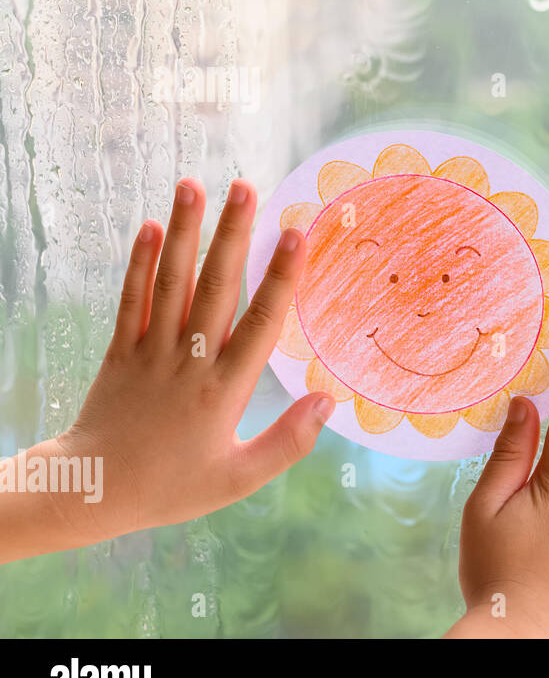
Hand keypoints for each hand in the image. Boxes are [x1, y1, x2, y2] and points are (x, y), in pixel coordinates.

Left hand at [0, 178, 332, 561]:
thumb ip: (287, 443)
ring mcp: (150, 351)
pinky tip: (151, 226)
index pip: (260, 323)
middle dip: (233, 235)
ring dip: (184, 232)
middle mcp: (188, 361)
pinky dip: (138, 262)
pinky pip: (131, 298)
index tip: (295, 235)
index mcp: (223, 390)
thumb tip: (327, 401)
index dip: (280, 276)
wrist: (91, 492)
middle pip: (215, 287)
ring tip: (194, 185)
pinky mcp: (120, 351)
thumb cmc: (171, 488)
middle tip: (246, 187)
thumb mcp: (238, 480)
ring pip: (171, 282)